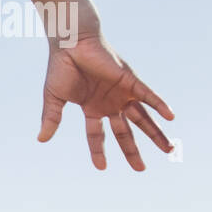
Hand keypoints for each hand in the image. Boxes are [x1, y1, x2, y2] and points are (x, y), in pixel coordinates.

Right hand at [38, 34, 174, 169]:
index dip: (98, 151)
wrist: (72, 42)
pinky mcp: (130, 81)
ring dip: (155, 133)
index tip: (102, 168)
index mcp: (91, 108)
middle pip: (125, 132)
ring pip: (142, 118)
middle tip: (141, 168)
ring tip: (168, 149)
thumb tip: (41, 139)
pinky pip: (148, 96)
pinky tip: (171, 117)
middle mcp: (109, 103)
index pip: (97, 134)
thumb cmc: (61, 66)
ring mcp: (121, 93)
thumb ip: (52, 118)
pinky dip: (160, 106)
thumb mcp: (54, 98)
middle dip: (133, 150)